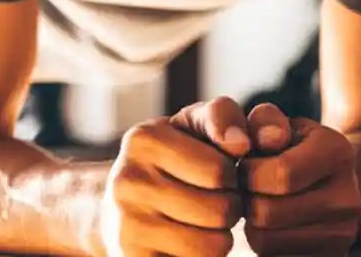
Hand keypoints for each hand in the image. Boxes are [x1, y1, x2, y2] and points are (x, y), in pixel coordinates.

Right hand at [99, 96, 249, 255]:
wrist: (119, 206)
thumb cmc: (173, 159)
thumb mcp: (191, 126)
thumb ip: (222, 116)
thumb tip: (241, 142)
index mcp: (144, 139)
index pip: (220, 170)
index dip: (232, 176)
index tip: (220, 174)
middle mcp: (128, 180)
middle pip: (221, 209)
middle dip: (230, 208)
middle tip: (217, 202)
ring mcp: (126, 224)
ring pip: (213, 244)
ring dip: (220, 237)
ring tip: (205, 224)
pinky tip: (189, 244)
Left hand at [239, 104, 360, 255]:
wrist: (323, 178)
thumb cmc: (285, 146)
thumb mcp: (276, 124)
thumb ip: (264, 120)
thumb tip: (267, 140)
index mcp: (338, 151)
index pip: (280, 174)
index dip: (248, 173)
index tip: (244, 167)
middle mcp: (348, 196)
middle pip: (269, 213)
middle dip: (245, 200)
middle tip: (245, 190)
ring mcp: (344, 233)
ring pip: (267, 242)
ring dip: (250, 225)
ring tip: (256, 205)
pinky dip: (263, 245)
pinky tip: (267, 226)